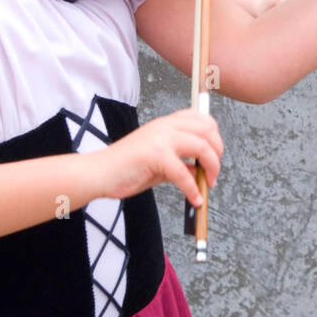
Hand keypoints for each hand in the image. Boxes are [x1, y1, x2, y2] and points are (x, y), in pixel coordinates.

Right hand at [95, 108, 222, 205]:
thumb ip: (179, 162)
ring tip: (208, 184)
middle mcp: (165, 126)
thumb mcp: (159, 162)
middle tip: (213, 171)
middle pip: (207, 129)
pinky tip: (194, 199)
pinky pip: (184, 173)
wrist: (98, 173)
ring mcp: (160, 139)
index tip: (215, 153)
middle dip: (217, 151)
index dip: (214, 135)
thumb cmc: (125, 168)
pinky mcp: (155, 155)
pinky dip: (193, 189)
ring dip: (211, 168)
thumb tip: (199, 170)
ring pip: (202, 147)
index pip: (201, 117)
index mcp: (165, 124)